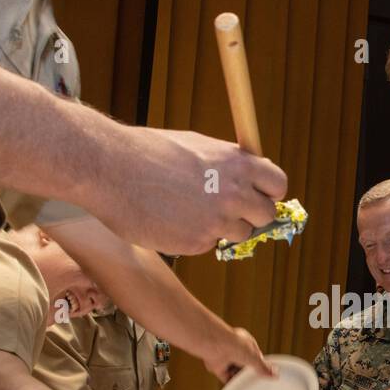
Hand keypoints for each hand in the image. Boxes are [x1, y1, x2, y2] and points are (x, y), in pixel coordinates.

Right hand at [94, 128, 285, 255]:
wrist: (110, 168)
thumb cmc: (148, 151)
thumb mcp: (197, 145)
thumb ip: (226, 163)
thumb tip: (247, 176)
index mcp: (236, 164)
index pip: (278, 184)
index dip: (269, 193)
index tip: (259, 196)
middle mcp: (233, 194)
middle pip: (265, 216)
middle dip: (251, 215)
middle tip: (227, 210)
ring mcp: (216, 222)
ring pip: (239, 235)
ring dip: (222, 228)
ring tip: (190, 210)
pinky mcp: (195, 243)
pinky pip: (207, 245)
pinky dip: (194, 237)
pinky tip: (170, 219)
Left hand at [202, 325, 275, 382]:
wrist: (216, 345)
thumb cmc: (234, 343)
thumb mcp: (254, 357)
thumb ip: (263, 367)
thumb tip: (275, 374)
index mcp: (246, 343)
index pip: (256, 356)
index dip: (260, 365)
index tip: (265, 374)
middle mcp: (236, 350)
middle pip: (246, 365)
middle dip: (249, 373)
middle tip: (256, 381)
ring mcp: (227, 359)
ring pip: (236, 372)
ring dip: (240, 378)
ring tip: (246, 385)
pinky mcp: (219, 367)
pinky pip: (226, 378)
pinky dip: (230, 383)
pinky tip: (236, 387)